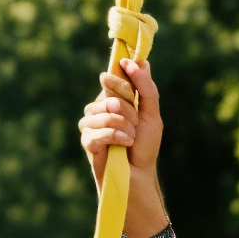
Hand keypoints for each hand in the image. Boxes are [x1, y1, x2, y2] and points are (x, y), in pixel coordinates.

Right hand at [78, 57, 169, 237]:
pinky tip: (124, 144)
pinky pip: (97, 131)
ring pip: (102, 111)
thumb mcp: (152, 115)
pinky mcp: (87, 142)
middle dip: (128, 109)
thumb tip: (140, 61)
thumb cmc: (145, 147)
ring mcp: (90, 124)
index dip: (123, 82)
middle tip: (136, 125)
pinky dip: (115, 137)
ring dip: (123, 125)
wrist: (139, 176)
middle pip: (108, 94)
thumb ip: (147, 88)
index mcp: (113, 99)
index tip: (136, 95)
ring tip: (131, 138)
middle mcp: (99, 108)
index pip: (112, 76)